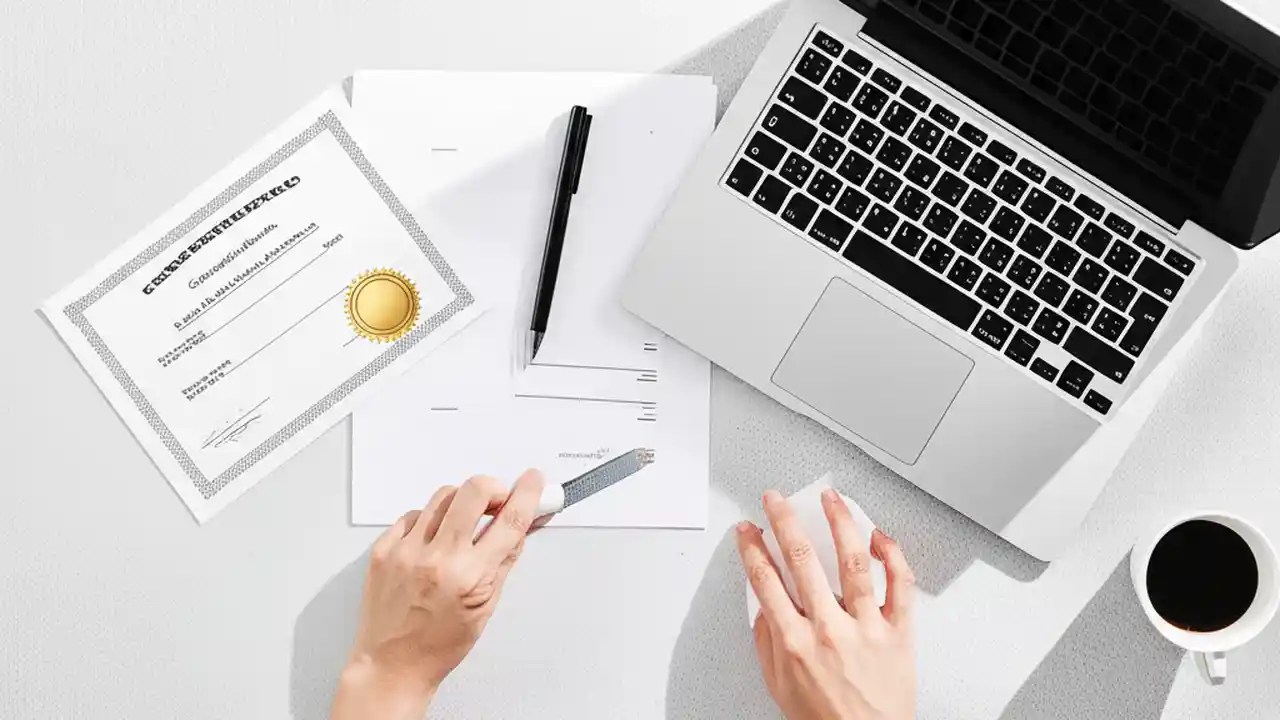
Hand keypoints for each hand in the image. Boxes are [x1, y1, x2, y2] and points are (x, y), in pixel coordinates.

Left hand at [331, 471, 544, 719]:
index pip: (509, 522)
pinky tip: (432, 540)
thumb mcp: (485, 607)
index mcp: (469, 577)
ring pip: (443, 497)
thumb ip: (504, 560)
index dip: (527, 494)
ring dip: (461, 503)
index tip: (533, 481)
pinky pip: (413, 515)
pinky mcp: (383, 550)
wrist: (391, 665)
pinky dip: (428, 520)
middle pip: (474, 491)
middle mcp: (437, 559)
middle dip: (493, 488)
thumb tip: (520, 526)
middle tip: (498, 499)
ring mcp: (406, 552)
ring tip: (463, 524)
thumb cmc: (438, 646)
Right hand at [737, 489, 916, 719]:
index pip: (765, 580)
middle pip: (802, 560)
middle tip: (776, 500)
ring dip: (838, 522)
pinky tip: (879, 535)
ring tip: (830, 499)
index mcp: (794, 643)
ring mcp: (866, 628)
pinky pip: (901, 585)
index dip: (752, 549)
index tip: (748, 531)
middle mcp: (828, 630)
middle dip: (784, 521)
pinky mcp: (898, 632)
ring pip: (852, 562)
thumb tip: (763, 605)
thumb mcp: (779, 685)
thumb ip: (767, 642)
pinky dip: (892, 556)